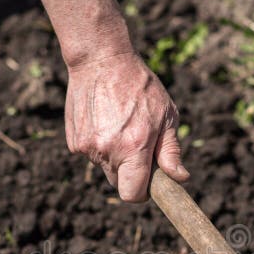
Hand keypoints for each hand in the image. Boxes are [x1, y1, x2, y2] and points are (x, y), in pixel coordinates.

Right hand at [64, 53, 188, 201]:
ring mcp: (87, 147)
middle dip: (129, 173)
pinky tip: (104, 121)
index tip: (147, 184)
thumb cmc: (140, 86)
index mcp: (134, 147)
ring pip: (104, 168)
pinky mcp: (74, 141)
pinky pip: (91, 155)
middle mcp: (108, 150)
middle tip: (136, 147)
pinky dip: (98, 145)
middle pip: (118, 183)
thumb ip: (171, 151)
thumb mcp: (166, 115)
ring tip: (119, 124)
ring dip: (113, 156)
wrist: (100, 60)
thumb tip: (180, 178)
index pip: (132, 194)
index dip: (142, 193)